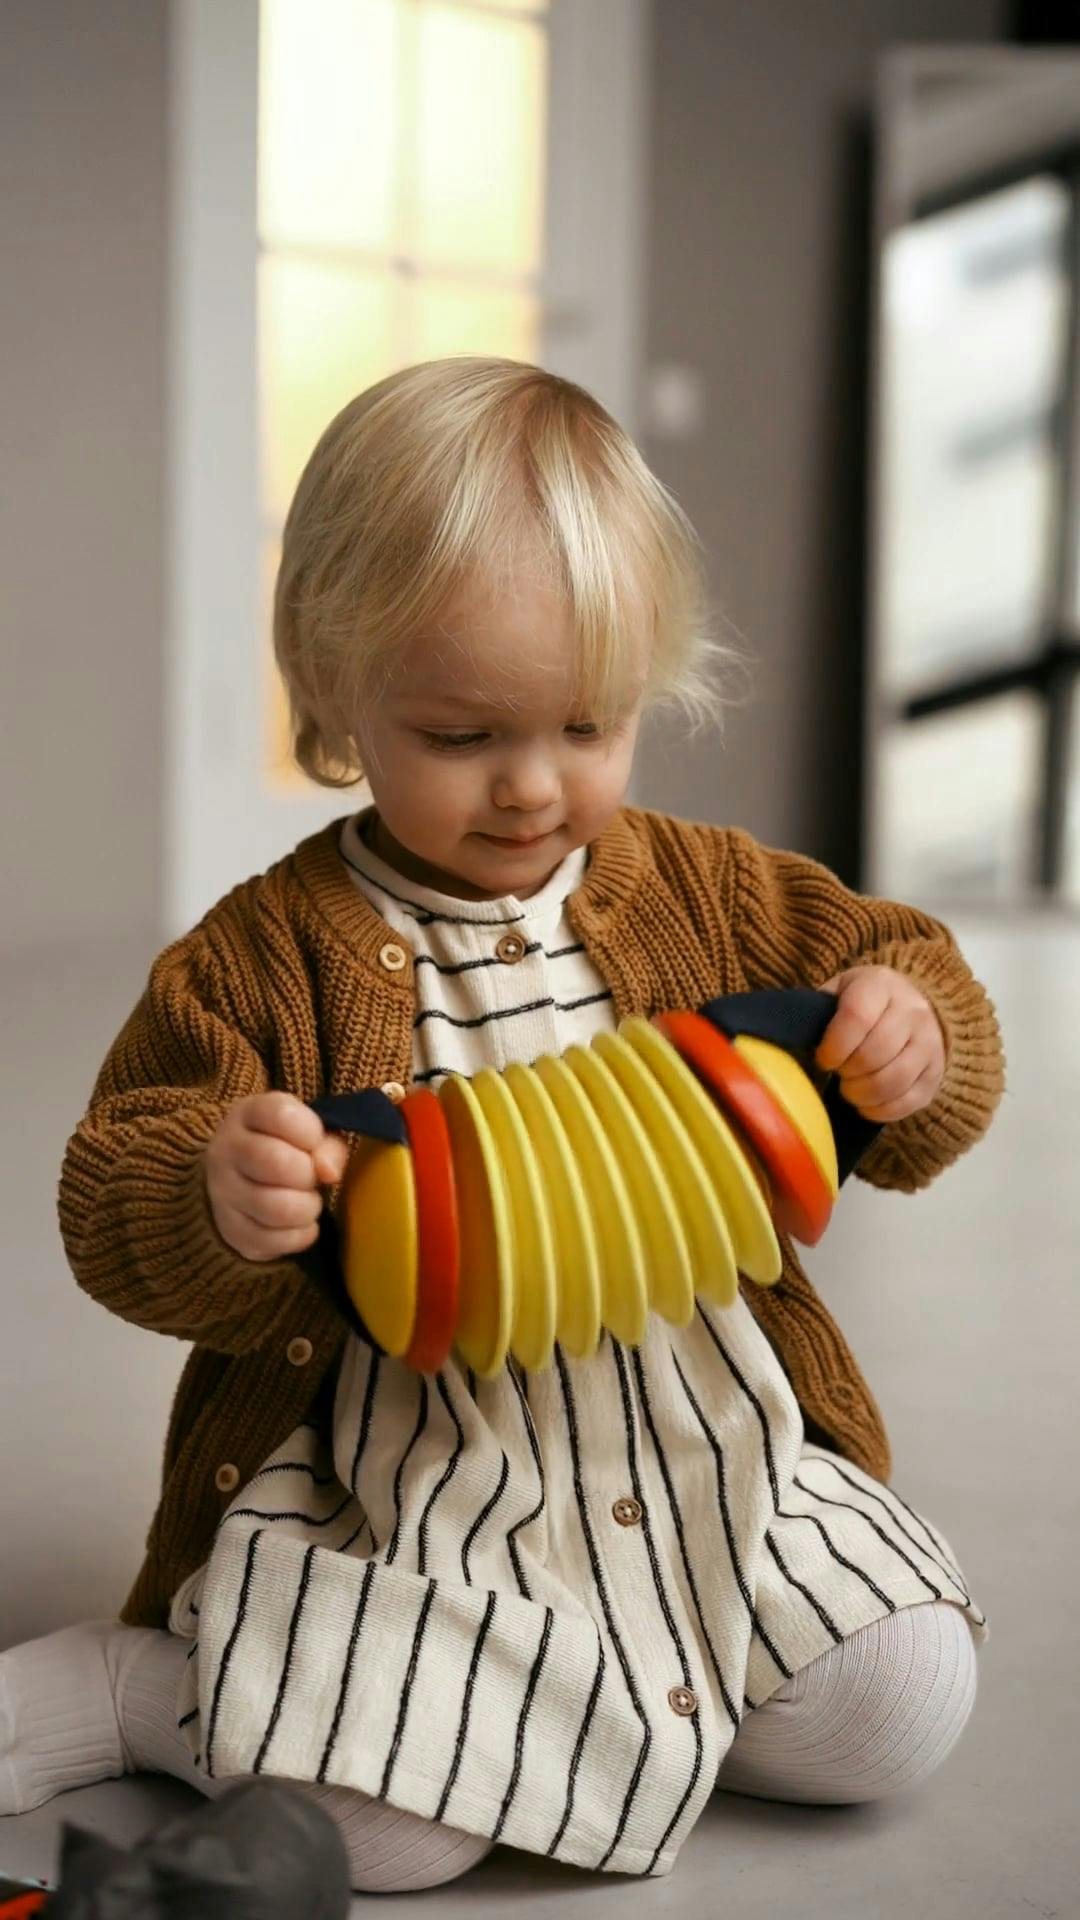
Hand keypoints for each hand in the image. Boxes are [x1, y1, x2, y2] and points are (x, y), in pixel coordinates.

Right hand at [204, 1092, 350, 1261]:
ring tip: (308, 1202)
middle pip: (276, 1162)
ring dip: (307, 1208)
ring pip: (276, 1208)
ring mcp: (222, 1192)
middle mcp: (226, 1150)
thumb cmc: (286, 1147)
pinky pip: (274, 1241)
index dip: (311, 1132)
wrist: (239, 1178)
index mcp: (248, 1114)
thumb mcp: (307, 1131)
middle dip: (308, 1174)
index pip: (282, 1116)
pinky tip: (301, 1224)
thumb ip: (328, 1144)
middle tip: (312, 1178)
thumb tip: (330, 1173)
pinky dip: (300, 1235)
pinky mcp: (230, 1230)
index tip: (313, 1142)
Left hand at [815, 966, 945, 1122]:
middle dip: (847, 1071)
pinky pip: (908, 1102)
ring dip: (861, 1093)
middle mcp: (913, 1010)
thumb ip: (818, 1012)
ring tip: (849, 1088)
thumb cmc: (859, 1003)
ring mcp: (930, 1043)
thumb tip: (790, 1040)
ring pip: (894, 1080)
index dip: (834, 1046)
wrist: (908, 1006)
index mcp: (880, 985)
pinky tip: (866, 1103)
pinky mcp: (936, 1073)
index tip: (823, 1059)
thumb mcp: (838, 992)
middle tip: (839, 1072)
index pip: (857, 1017)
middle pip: (876, 1053)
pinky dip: (880, 1110)